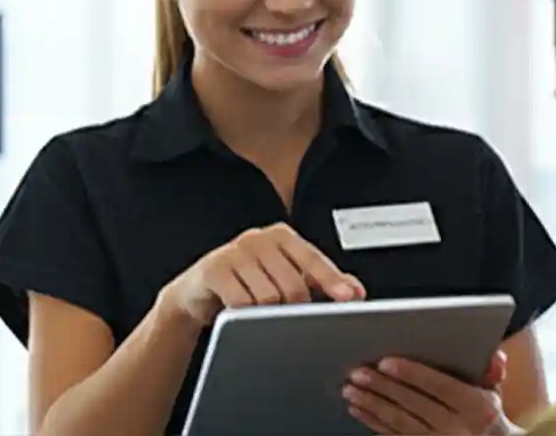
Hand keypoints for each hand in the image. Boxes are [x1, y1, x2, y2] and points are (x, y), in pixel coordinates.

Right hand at [156, 222, 364, 326]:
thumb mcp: (286, 277)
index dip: (332, 280)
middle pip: (293, 284)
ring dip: (267, 314)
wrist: (199, 291)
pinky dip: (245, 314)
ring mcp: (234, 251)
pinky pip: (241, 302)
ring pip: (268, 297)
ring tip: (259, 313)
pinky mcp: (214, 269)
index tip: (349, 298)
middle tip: (289, 319)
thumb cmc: (248, 282)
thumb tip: (356, 290)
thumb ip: (321, 281)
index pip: (313, 259)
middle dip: (296, 309)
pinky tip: (240, 312)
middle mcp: (258, 238)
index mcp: (281, 236)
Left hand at [343, 351, 517, 434]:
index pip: (440, 387)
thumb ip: (490, 372)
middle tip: (358, 373)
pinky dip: (373, 423)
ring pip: (400, 422)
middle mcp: (457, 428)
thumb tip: (494, 354)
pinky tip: (358, 410)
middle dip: (382, 388)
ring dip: (372, 405)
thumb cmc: (487, 415)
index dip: (412, 374)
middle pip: (413, 404)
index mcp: (476, 408)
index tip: (386, 362)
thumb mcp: (494, 394)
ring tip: (351, 390)